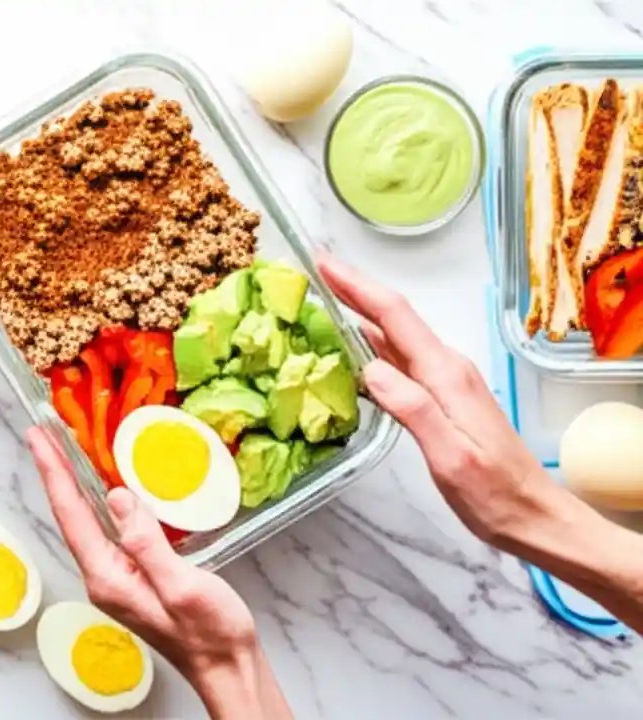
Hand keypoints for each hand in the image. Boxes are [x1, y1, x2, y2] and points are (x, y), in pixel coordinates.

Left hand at [26, 428, 291, 717]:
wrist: (226, 665)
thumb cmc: (210, 632)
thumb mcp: (181, 585)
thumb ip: (146, 543)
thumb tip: (117, 498)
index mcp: (108, 578)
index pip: (72, 515)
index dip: (54, 473)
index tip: (38, 439)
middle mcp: (104, 577)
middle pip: (72, 515)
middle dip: (56, 472)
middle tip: (42, 433)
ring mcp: (117, 577)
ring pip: (88, 521)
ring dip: (74, 484)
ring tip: (64, 449)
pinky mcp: (134, 575)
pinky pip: (109, 530)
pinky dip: (100, 501)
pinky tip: (106, 487)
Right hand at [317, 252, 642, 634]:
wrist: (534, 517)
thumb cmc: (494, 494)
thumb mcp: (450, 456)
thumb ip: (413, 408)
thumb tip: (370, 368)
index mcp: (445, 375)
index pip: (395, 316)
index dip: (357, 287)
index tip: (323, 263)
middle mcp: (446, 369)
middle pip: (394, 318)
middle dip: (354, 291)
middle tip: (313, 272)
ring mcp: (446, 383)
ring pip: (395, 338)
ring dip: (359, 317)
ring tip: (322, 304)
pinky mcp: (442, 399)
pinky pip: (400, 362)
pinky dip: (371, 349)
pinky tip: (351, 354)